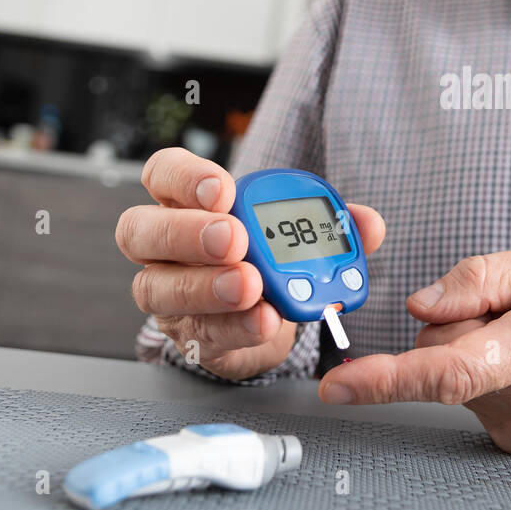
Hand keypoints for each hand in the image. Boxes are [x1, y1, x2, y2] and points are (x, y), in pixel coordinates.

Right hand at [115, 147, 384, 380]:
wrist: (264, 320)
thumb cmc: (269, 261)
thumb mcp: (301, 236)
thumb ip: (333, 225)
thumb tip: (369, 223)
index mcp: (188, 203)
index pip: (163, 173)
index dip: (186, 178)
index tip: (223, 190)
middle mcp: (163, 246)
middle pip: (141, 230)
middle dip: (188, 233)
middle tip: (235, 240)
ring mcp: (167, 292)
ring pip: (158, 288)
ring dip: (208, 287)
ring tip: (250, 287)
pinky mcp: (187, 336)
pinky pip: (200, 332)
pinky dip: (237, 327)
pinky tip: (265, 321)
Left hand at [318, 244, 510, 452]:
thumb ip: (482, 277)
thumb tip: (422, 305)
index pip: (451, 368)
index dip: (387, 378)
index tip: (340, 386)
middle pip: (441, 356)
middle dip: (455, 327)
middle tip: (509, 313)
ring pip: (454, 380)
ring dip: (476, 354)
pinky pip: (472, 399)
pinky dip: (488, 378)